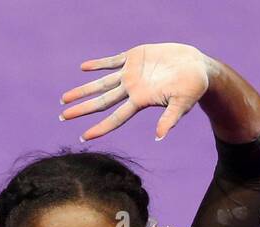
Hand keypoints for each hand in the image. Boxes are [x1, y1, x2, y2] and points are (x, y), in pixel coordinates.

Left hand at [59, 43, 211, 141]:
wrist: (197, 67)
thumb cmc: (192, 88)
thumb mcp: (181, 104)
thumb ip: (169, 119)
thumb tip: (159, 137)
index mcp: (140, 102)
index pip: (115, 118)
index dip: (99, 128)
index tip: (83, 137)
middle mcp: (132, 90)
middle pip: (101, 102)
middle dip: (82, 109)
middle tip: (62, 116)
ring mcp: (131, 74)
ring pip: (101, 83)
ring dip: (83, 90)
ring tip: (64, 99)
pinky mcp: (134, 57)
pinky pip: (112, 62)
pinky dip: (98, 65)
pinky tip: (83, 68)